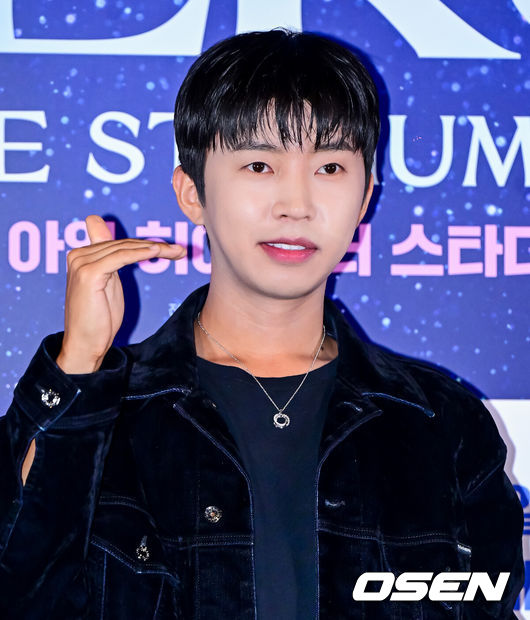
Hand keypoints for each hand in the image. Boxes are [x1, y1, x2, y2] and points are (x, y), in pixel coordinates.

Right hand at [55, 215, 186, 373]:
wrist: (85, 344)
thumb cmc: (99, 320)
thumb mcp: (109, 285)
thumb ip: (114, 263)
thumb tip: (126, 249)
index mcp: (82, 256)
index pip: (120, 243)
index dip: (145, 242)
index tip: (172, 248)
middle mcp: (79, 255)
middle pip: (125, 244)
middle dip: (156, 246)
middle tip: (181, 250)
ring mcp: (82, 263)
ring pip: (126, 249)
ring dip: (156, 248)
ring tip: (178, 251)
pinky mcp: (89, 273)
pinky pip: (121, 257)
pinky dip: (141, 253)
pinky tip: (157, 251)